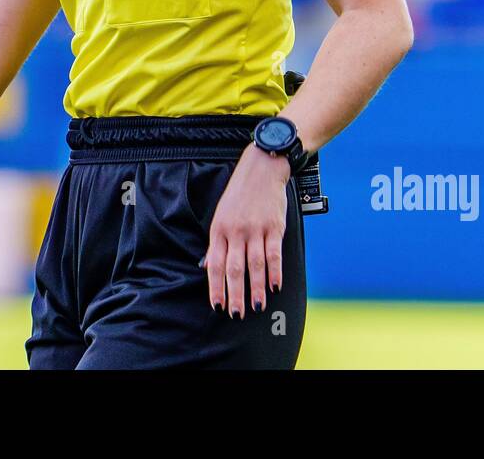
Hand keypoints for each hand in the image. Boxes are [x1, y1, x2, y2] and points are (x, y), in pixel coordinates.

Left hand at [203, 144, 291, 317]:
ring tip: (257, 306)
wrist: (261, 169)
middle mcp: (236, 231)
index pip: (216, 265)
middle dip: (235, 294)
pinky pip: (274, 253)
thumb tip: (208, 267)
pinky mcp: (274, 226)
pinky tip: (275, 286)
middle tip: (237, 314)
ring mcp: (255, 229)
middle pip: (235, 269)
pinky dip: (275, 272)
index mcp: (219, 230)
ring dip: (256, 288)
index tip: (217, 306)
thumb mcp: (221, 216)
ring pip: (255, 265)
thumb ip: (217, 244)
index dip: (216, 287)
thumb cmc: (240, 194)